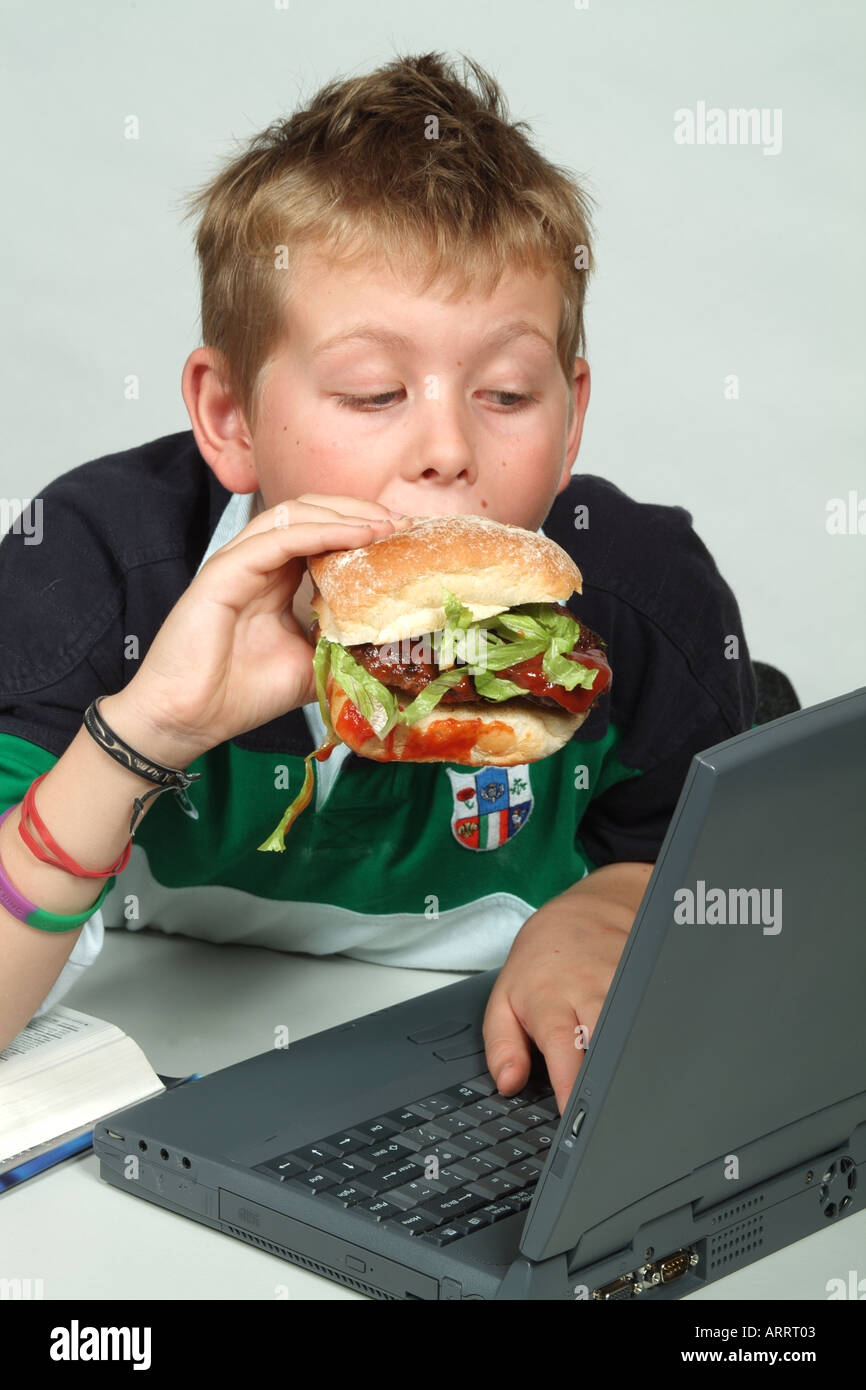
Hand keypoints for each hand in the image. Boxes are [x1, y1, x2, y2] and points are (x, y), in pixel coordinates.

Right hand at [117, 495, 411, 759]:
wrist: (188, 720)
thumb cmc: (238, 695)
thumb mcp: (310, 666)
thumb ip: (340, 645)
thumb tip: (389, 644)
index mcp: (274, 579)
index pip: (322, 535)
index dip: (363, 531)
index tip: (406, 542)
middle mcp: (256, 563)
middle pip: (312, 513)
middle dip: (361, 512)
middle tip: (404, 525)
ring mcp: (238, 563)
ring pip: (295, 514)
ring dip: (345, 514)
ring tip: (386, 524)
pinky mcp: (223, 572)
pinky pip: (277, 539)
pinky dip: (320, 531)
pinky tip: (357, 534)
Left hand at [482, 863, 651, 1115]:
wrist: (587, 909)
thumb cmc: (542, 961)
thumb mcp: (504, 999)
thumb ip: (501, 1045)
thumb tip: (507, 1082)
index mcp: (551, 1000)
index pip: (562, 1049)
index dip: (571, 1087)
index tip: (577, 1119)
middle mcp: (591, 989)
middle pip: (607, 1039)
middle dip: (611, 1077)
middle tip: (614, 1112)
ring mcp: (626, 981)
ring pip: (636, 1026)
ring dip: (638, 1056)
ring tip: (642, 1088)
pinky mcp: (652, 977)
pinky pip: (656, 1012)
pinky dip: (660, 1034)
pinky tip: (665, 1052)